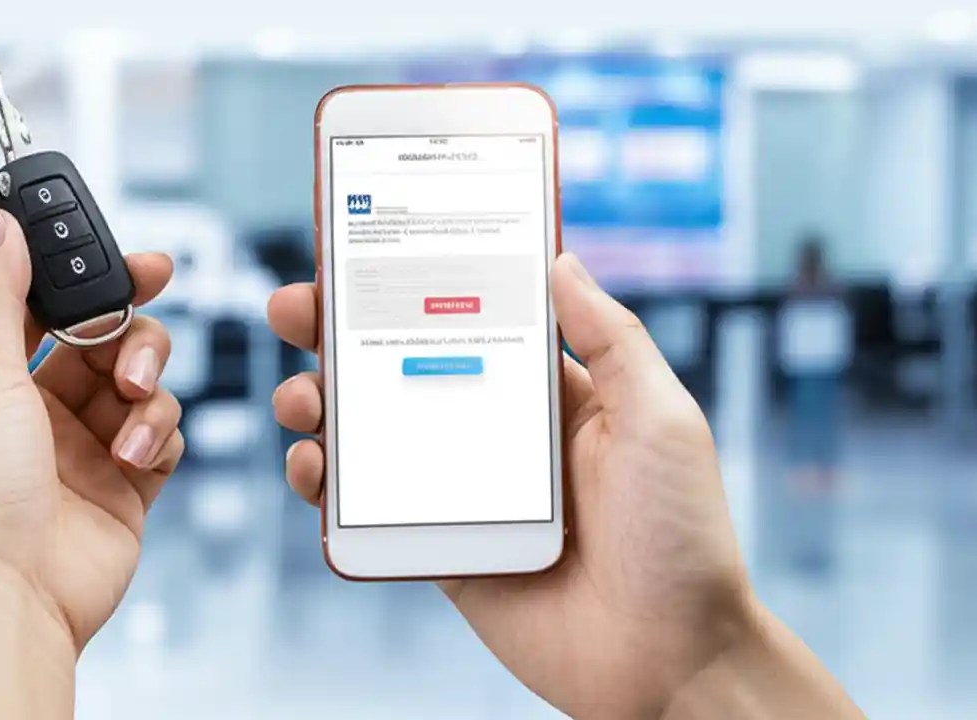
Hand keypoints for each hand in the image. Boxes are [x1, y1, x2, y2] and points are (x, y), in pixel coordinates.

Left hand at [0, 207, 183, 646]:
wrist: (17, 592)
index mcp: (8, 384)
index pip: (62, 312)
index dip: (102, 283)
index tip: (146, 263)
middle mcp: (52, 414)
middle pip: (117, 346)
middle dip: (136, 344)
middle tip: (132, 360)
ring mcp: (96, 451)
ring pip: (149, 390)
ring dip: (148, 398)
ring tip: (127, 428)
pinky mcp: (132, 488)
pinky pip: (167, 440)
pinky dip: (160, 439)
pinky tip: (137, 457)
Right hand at [268, 254, 859, 718]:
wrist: (669, 659)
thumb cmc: (682, 535)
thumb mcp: (661, 417)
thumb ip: (611, 338)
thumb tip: (560, 258)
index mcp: (551, 393)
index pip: (468, 318)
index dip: (413, 285)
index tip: (362, 250)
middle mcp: (498, 433)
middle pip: (401, 367)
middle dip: (339, 333)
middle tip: (294, 307)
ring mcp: (463, 490)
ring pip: (371, 434)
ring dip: (319, 405)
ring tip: (300, 396)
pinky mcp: (441, 547)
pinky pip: (368, 509)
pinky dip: (327, 484)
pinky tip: (313, 465)